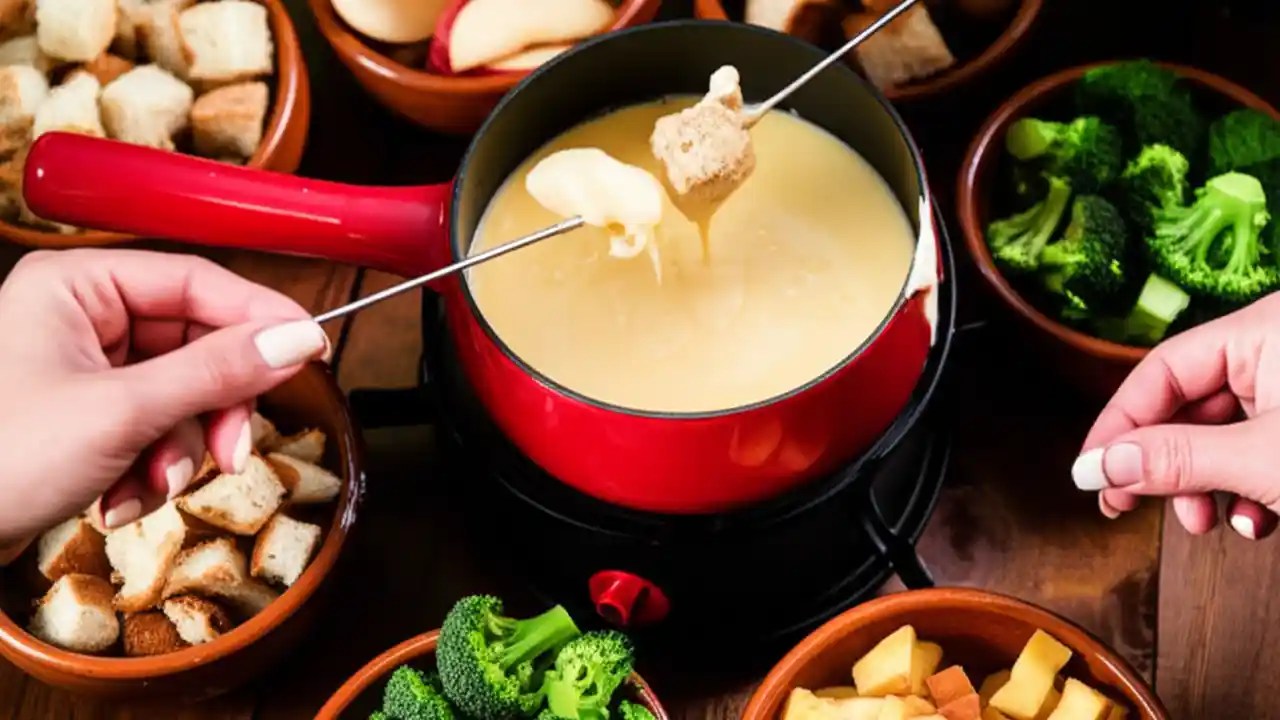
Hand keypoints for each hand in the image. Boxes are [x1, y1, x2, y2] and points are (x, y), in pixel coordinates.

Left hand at [0, 249, 329, 547]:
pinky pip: (158, 427)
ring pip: (184, 394)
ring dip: (181, 452)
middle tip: (231, 454)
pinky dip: (153, 470)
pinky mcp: (89, 415)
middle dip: (214, 411)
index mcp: (78, 284)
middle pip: (199, 345)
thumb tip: (297, 341)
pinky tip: (123, 500)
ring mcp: (85, 368)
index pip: (200, 282)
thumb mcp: (123, 413)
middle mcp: (83, 316)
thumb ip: (218, 373)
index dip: (261, 319)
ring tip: (150, 488)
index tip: (313, 350)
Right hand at [1072, 293, 1279, 539]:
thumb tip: (1099, 465)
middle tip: (1129, 503)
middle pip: (1187, 404)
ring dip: (1204, 485)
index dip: (1120, 424)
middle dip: (1166, 465)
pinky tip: (1254, 519)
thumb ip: (1177, 459)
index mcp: (1265, 330)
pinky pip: (1258, 446)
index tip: (1092, 470)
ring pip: (1221, 432)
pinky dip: (1245, 486)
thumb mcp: (1264, 461)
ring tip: (1206, 523)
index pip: (1161, 370)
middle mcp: (1276, 348)